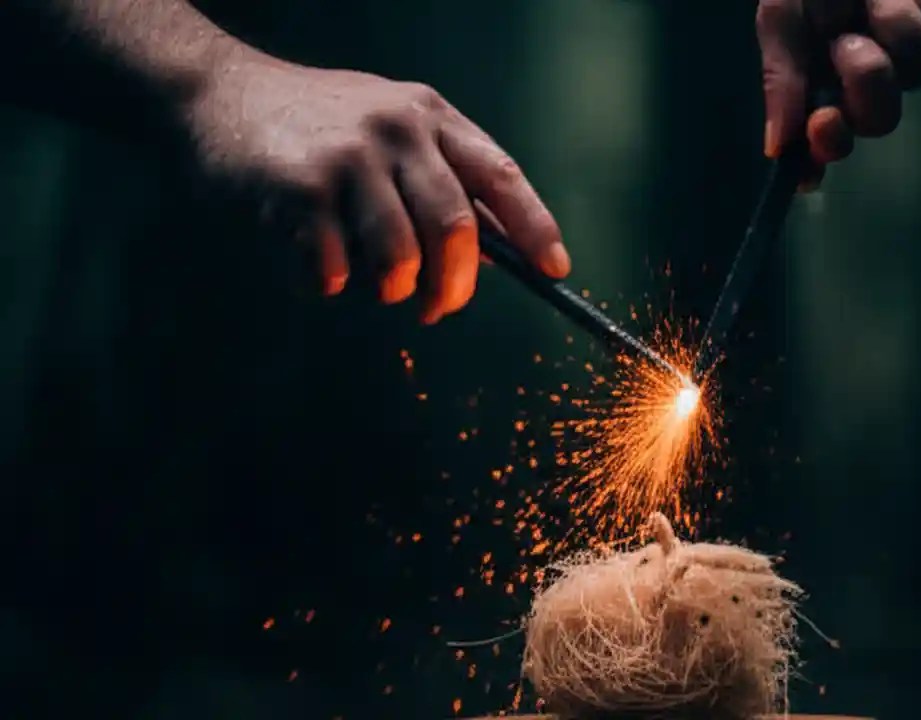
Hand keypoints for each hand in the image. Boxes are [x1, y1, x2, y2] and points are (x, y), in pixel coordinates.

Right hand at [182, 47, 567, 323]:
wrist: (219, 96)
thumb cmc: (320, 128)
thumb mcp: (393, 129)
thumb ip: (443, 180)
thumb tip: (502, 251)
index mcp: (430, 117)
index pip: (500, 176)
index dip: (535, 228)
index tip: (556, 270)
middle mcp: (396, 130)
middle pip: (455, 230)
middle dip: (454, 286)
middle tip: (439, 309)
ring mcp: (347, 157)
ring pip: (399, 260)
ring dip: (390, 289)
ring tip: (371, 279)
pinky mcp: (299, 188)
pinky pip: (338, 270)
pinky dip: (333, 285)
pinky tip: (317, 264)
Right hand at [756, 0, 920, 182]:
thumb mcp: (783, 12)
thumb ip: (779, 75)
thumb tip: (775, 146)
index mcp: (821, 84)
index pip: (827, 140)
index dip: (827, 145)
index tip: (822, 124)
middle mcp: (865, 79)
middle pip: (879, 118)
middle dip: (867, 83)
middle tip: (847, 43)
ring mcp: (910, 56)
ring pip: (918, 70)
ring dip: (893, 27)